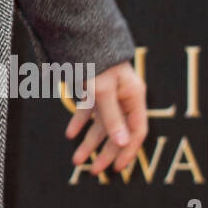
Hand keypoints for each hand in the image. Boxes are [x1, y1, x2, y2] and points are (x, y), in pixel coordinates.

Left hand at [65, 60, 147, 174]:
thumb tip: (123, 144)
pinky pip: (89, 111)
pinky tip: (70, 134)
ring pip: (101, 125)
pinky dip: (79, 122)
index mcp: (134, 97)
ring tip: (76, 160)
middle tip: (93, 171)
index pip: (137, 132)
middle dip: (105, 152)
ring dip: (89, 142)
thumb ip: (112, 118)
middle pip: (118, 132)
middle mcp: (124, 97)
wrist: (79, 36)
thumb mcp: (103, 91)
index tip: (117, 169)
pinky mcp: (94, 90)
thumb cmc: (95, 60)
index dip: (128, 151)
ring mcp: (109, 94)